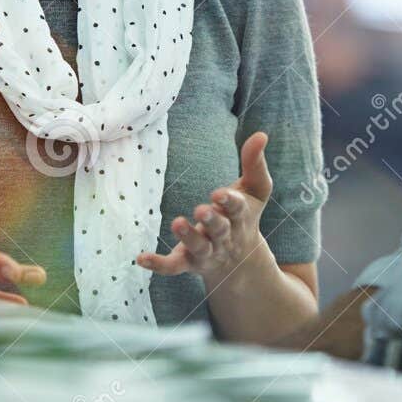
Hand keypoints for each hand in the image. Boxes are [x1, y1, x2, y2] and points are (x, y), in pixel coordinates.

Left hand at [136, 132, 273, 282]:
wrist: (240, 262)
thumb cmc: (244, 216)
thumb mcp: (255, 190)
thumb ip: (254, 163)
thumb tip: (260, 134)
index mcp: (240, 217)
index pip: (237, 209)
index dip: (229, 202)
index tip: (219, 194)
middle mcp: (224, 237)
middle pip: (219, 230)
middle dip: (211, 221)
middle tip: (202, 211)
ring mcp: (206, 252)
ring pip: (198, 248)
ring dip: (188, 237)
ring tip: (177, 223)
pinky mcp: (187, 263)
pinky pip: (173, 267)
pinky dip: (158, 264)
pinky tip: (141, 258)